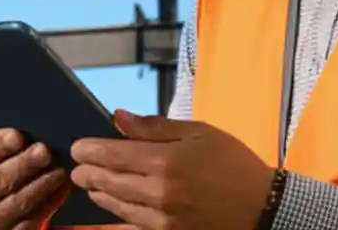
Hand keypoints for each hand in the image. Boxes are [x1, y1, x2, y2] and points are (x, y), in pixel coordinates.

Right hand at [0, 128, 70, 229]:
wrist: (8, 201)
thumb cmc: (8, 166)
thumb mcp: (3, 154)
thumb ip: (12, 140)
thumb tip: (31, 127)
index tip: (18, 135)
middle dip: (24, 164)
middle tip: (45, 151)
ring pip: (15, 203)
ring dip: (40, 185)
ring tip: (60, 171)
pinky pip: (29, 222)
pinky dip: (48, 205)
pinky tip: (63, 190)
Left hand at [70, 110, 275, 229]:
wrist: (261, 207)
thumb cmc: (233, 163)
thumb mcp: (199, 133)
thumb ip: (155, 127)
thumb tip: (118, 118)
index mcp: (165, 161)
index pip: (113, 154)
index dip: (89, 150)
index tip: (76, 147)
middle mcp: (158, 192)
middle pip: (108, 181)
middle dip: (87, 173)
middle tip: (77, 168)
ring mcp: (160, 219)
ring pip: (116, 205)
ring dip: (98, 194)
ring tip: (91, 185)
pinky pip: (130, 226)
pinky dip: (115, 216)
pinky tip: (107, 208)